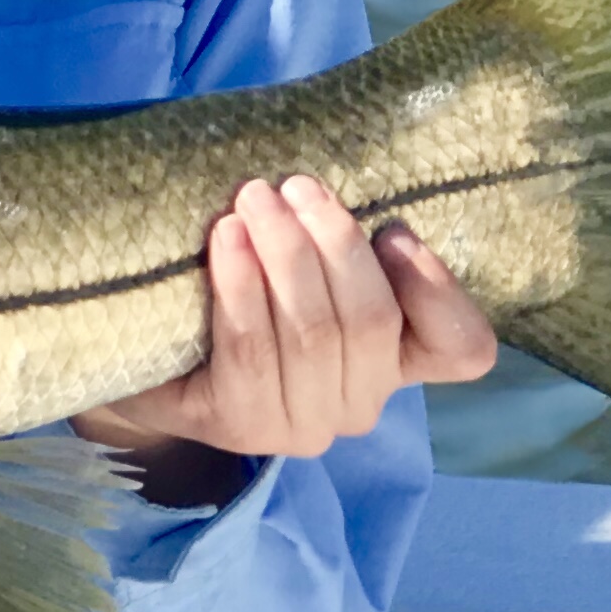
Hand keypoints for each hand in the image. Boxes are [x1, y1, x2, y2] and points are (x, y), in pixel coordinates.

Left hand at [78, 178, 498, 484]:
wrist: (148, 360)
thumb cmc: (239, 296)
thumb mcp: (303, 265)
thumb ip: (339, 245)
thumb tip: (345, 197)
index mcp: (396, 363)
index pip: (462, 348)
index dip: (439, 291)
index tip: (394, 230)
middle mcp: (361, 403)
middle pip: (372, 319)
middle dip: (335, 242)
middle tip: (294, 186)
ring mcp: (304, 424)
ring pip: (312, 331)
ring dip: (284, 253)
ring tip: (253, 197)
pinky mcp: (242, 426)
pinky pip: (251, 347)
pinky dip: (241, 286)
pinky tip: (226, 238)